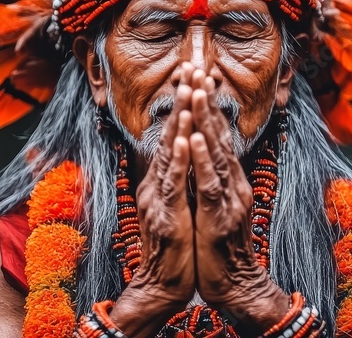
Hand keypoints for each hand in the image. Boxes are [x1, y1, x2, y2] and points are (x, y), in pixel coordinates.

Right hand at [109, 67, 196, 335]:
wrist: (164, 284)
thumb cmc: (176, 244)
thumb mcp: (177, 203)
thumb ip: (177, 176)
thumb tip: (186, 149)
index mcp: (163, 178)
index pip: (176, 133)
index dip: (185, 102)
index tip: (194, 71)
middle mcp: (158, 182)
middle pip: (171, 134)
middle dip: (182, 100)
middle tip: (190, 66)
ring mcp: (159, 199)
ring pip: (170, 154)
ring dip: (180, 122)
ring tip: (188, 93)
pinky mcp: (166, 217)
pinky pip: (174, 184)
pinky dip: (179, 160)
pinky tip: (185, 140)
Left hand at [188, 67, 288, 331]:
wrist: (236, 285)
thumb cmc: (221, 246)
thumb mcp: (216, 205)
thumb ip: (211, 178)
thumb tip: (201, 151)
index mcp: (229, 178)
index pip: (219, 133)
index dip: (209, 103)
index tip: (200, 71)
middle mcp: (233, 181)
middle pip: (219, 133)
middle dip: (208, 98)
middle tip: (198, 64)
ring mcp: (229, 197)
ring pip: (217, 151)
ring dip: (207, 119)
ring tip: (197, 88)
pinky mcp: (219, 216)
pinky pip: (209, 182)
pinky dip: (203, 158)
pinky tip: (195, 137)